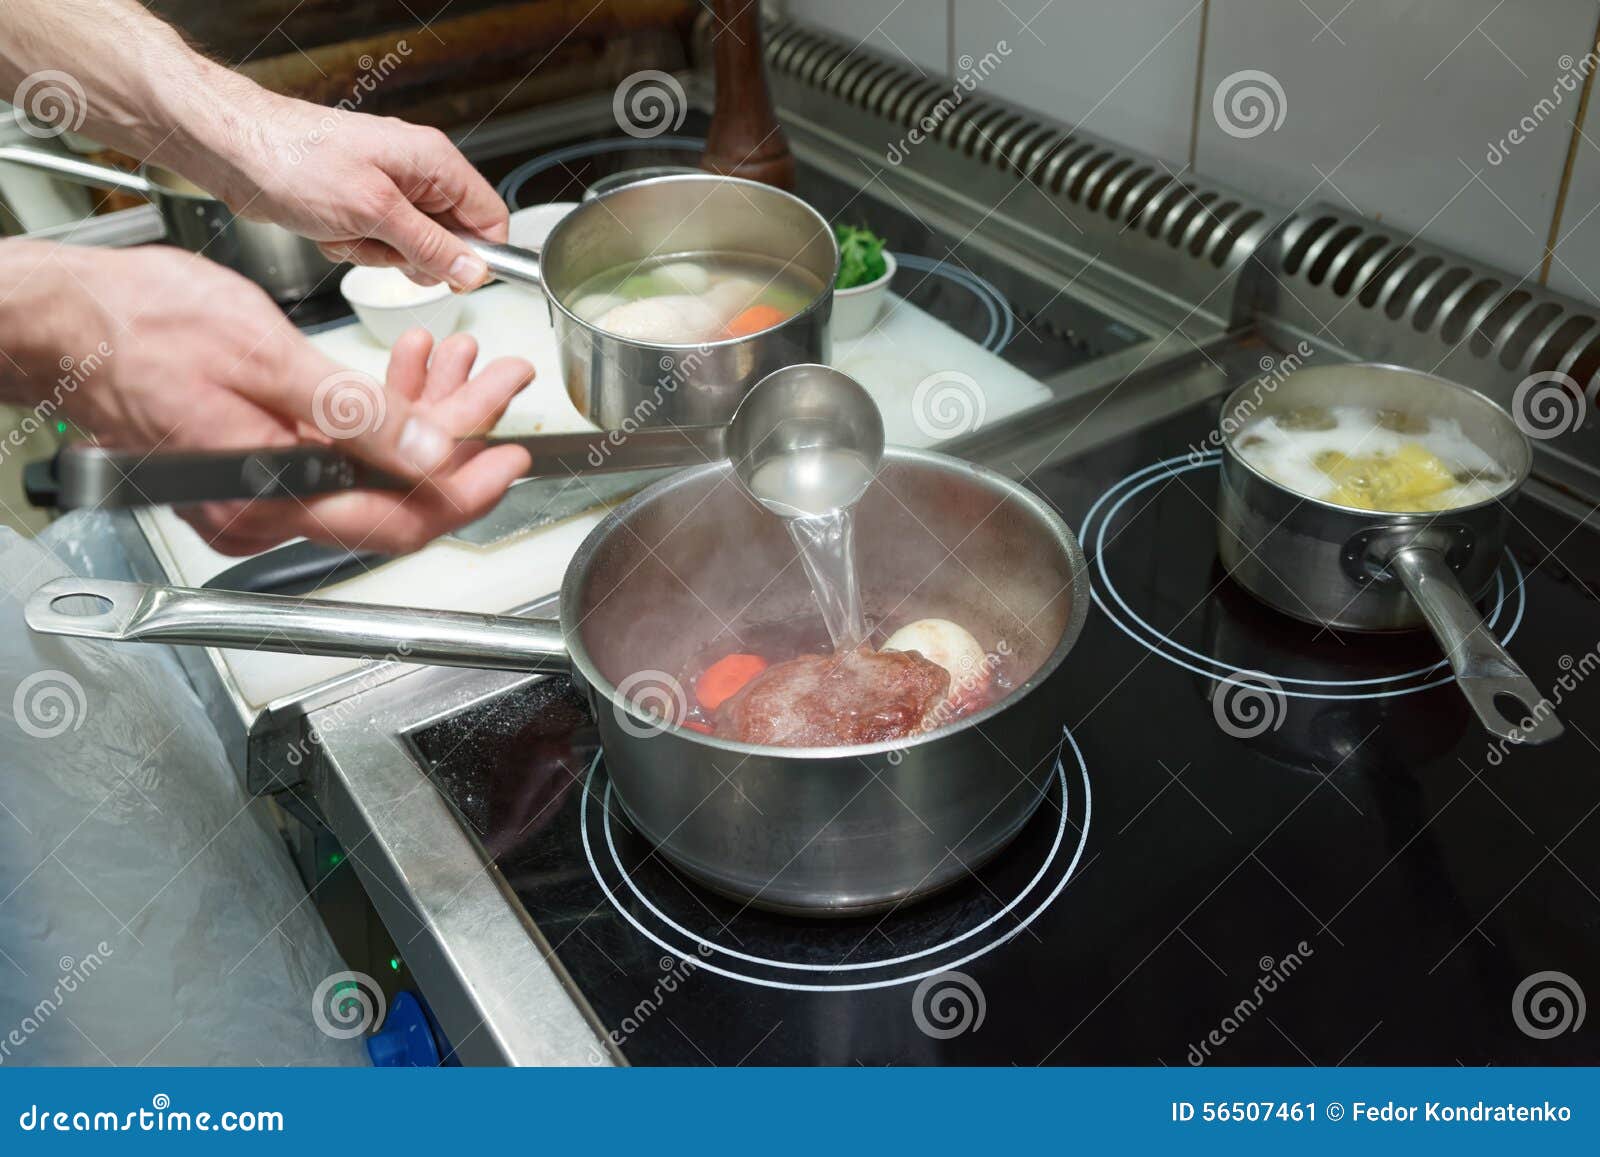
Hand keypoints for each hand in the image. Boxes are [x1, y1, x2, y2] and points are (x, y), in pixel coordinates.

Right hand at [50, 244, 532, 554]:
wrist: (64, 316)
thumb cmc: (138, 323)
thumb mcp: (269, 357)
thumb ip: (357, 416)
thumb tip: (433, 457)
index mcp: (266, 498)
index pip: (395, 521)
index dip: (465, 493)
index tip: (512, 456)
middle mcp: (260, 514)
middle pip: (389, 494)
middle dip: (454, 436)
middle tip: (499, 386)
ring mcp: (255, 495)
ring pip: (366, 469)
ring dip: (418, 416)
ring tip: (460, 363)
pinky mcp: (251, 466)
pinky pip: (333, 453)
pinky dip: (371, 414)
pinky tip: (402, 372)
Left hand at [200, 89, 506, 290]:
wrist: (234, 151)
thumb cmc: (295, 160)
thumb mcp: (375, 213)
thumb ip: (432, 246)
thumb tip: (476, 271)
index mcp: (433, 161)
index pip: (490, 218)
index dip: (476, 254)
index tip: (450, 274)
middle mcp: (417, 173)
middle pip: (450, 240)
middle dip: (412, 255)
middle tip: (380, 241)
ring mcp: (388, 189)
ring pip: (410, 248)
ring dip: (376, 252)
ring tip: (345, 229)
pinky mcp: (361, 203)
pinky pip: (377, 243)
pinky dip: (353, 246)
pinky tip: (329, 228)